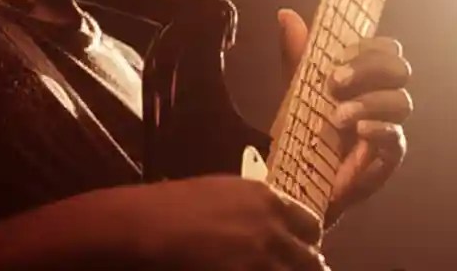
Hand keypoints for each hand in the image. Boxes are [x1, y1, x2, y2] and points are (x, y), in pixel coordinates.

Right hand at [119, 175, 327, 270]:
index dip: (306, 243)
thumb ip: (252, 208)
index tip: (298, 253)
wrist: (145, 225)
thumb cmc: (171, 205)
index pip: (311, 226)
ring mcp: (262, 258)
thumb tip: (267, 225)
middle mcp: (272, 228)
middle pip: (311, 260)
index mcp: (267, 199)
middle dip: (303, 269)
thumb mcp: (220, 193)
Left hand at [278, 9, 410, 223]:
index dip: (368, 46)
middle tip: (335, 81)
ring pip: (402, 101)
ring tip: (337, 116)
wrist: (299, 181)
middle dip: (369, 68)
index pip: (387, 48)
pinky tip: (359, 130)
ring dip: (369, 102)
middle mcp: (381, 96)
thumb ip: (297, 54)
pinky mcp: (388, 156)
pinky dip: (380, 129)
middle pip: (399, 68)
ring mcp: (388, 126)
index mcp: (365, 77)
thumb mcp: (298, 88)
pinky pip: (398, 138)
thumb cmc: (305, 130)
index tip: (339, 55)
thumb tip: (286, 15)